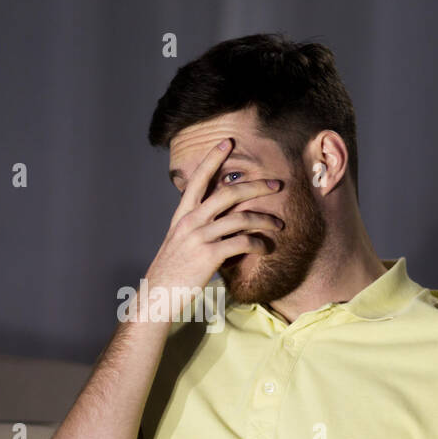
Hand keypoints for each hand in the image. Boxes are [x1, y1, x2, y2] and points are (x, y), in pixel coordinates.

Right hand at [143, 137, 285, 320]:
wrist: (158, 296)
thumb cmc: (172, 272)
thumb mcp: (180, 242)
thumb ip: (198, 227)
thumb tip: (222, 220)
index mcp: (182, 215)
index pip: (197, 179)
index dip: (213, 159)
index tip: (227, 142)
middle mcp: (189, 221)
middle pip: (227, 193)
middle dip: (255, 185)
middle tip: (276, 183)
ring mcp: (199, 237)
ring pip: (240, 217)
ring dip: (265, 219)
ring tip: (280, 223)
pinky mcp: (209, 255)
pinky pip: (242, 242)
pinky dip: (259, 243)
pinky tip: (267, 248)